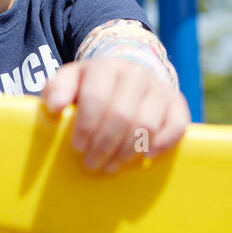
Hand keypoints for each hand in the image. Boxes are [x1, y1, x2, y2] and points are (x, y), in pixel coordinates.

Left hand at [40, 58, 190, 171]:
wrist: (128, 74)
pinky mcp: (177, 102)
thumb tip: (54, 108)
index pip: (96, 98)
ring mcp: (159, 87)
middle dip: (104, 146)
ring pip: (146, 125)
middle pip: (121, 115)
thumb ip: (57, 89)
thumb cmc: (93, 85)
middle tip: (92, 164)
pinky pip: (177, 126)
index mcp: (106, 66)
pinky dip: (163, 144)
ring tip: (111, 165)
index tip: (78, 147)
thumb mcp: (71, 80)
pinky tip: (146, 155)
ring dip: (127, 151)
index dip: (86, 127)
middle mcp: (135, 73)